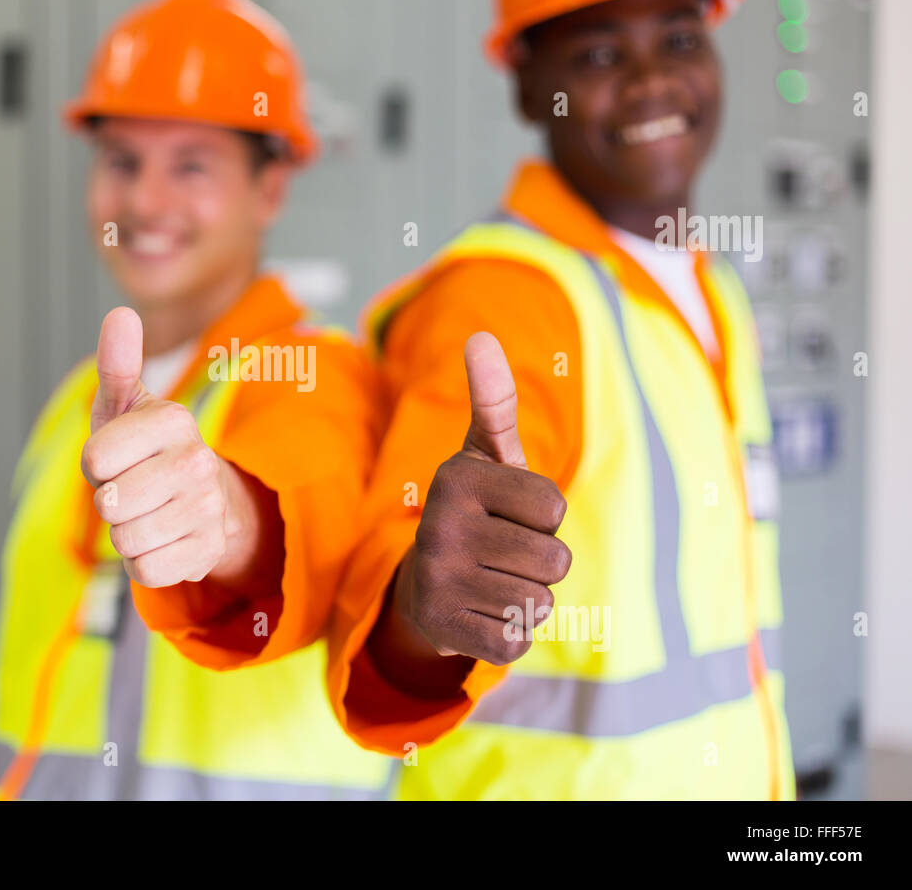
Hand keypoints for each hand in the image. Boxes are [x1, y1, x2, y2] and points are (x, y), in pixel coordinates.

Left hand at [80, 307, 234, 587]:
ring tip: (147, 514)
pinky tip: (162, 540)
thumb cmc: (150, 450)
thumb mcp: (127, 407)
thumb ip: (118, 363)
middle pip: (110, 503)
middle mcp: (197, 463)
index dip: (97, 465)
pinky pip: (146, 571)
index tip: (119, 458)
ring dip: (125, 534)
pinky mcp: (208, 552)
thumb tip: (120, 314)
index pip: (96, 459)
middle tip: (133, 490)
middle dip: (111, 503)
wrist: (207, 501)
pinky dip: (144, 563)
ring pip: (125, 539)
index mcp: (174, 421)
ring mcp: (206, 510)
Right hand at [398, 332, 570, 664]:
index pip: (554, 508)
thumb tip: (482, 337)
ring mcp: (438, 581)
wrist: (423, 585)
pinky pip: (517, 639)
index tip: (510, 514)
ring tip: (493, 582)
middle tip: (503, 553)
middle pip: (553, 560)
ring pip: (539, 602)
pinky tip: (482, 613)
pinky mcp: (443, 630)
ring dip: (528, 598)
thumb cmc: (475, 512)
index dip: (545, 518)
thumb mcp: (485, 456)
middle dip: (542, 563)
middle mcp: (439, 528)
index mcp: (456, 479)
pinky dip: (512, 632)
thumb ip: (493, 399)